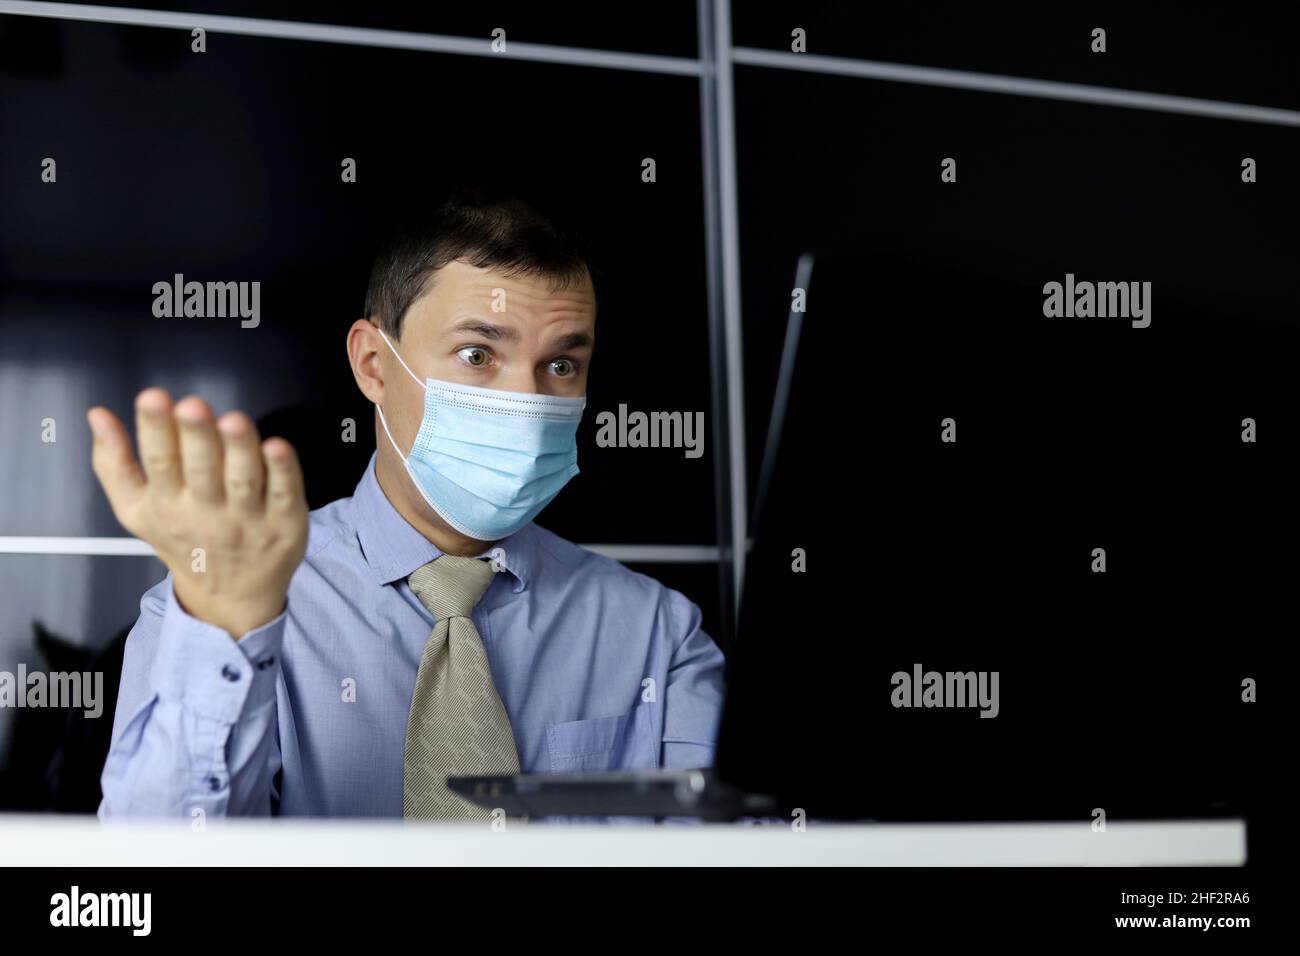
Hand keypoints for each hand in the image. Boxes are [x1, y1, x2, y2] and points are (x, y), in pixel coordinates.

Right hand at [88, 388, 308, 639]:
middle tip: (192, 406)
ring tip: (233, 421)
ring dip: (239, 449)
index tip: (153, 398)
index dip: (155, 429)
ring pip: (243, 479)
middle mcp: (207, 511)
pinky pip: (285, 493)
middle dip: (196, 436)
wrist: (231, 597)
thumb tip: (98, 415)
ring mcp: (248, 518)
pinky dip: (283, 472)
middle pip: (201, 470)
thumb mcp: (135, 510)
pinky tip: (277, 447)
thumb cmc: (184, 541)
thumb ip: (113, 463)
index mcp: (167, 503)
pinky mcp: (285, 521)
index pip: (159, 463)